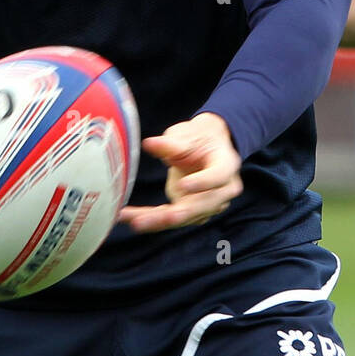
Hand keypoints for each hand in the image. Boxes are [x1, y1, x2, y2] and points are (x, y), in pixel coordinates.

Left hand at [117, 113, 242, 232]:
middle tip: (147, 219)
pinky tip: (128, 217)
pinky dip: (149, 218)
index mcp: (226, 165)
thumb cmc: (199, 137)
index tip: (183, 185)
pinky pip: (170, 218)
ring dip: (154, 220)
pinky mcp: (191, 212)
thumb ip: (171, 143)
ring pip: (182, 217)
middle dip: (173, 215)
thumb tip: (149, 144)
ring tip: (128, 218)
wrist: (206, 147)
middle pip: (200, 205)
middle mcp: (222, 190)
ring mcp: (208, 204)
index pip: (218, 176)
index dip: (203, 182)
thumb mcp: (187, 135)